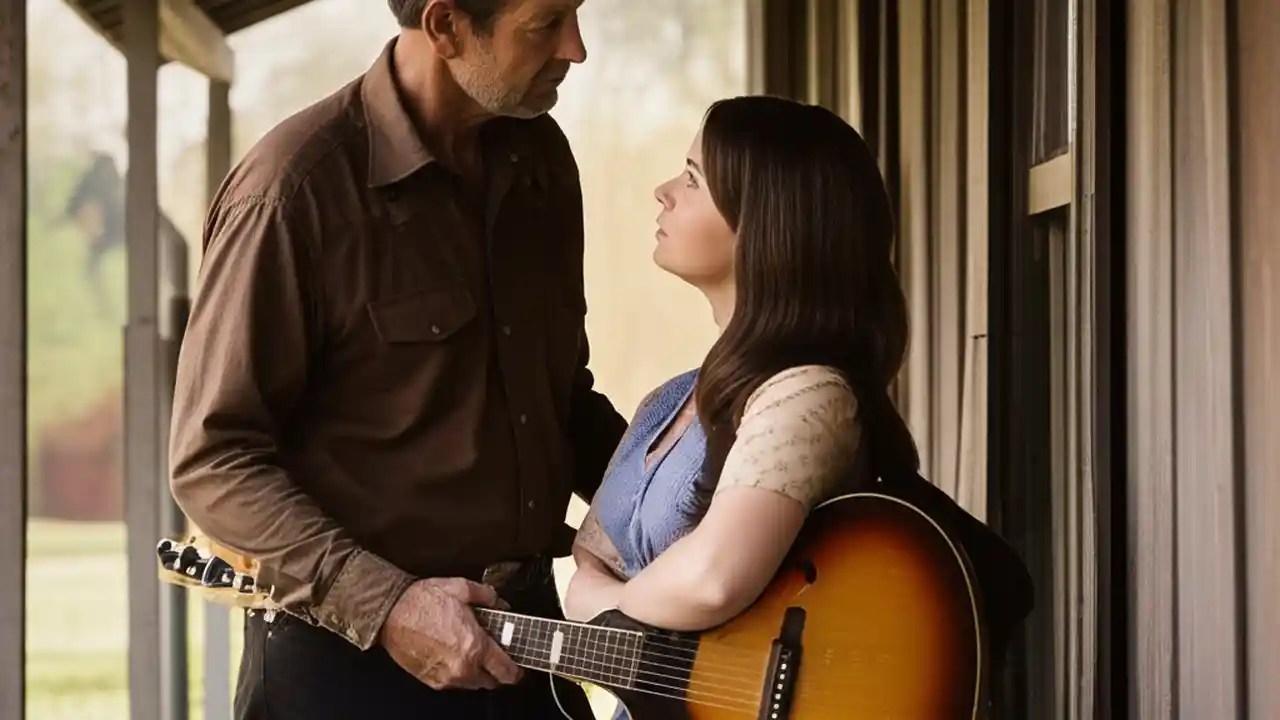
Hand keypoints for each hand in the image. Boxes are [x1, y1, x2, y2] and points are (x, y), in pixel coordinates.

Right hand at [379, 577, 522, 689]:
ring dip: (478, 673)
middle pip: (492, 682)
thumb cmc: (421, 601)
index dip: (518, 671)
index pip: (507, 671)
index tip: (520, 666)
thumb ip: (487, 596)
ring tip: (474, 652)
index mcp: (474, 646)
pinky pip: (454, 683)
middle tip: (496, 654)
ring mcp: (446, 676)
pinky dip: (460, 673)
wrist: (390, 612)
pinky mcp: (431, 680)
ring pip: (473, 684)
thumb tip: (499, 603)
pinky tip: (455, 655)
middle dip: (497, 671)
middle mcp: (462, 667)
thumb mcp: (461, 588)